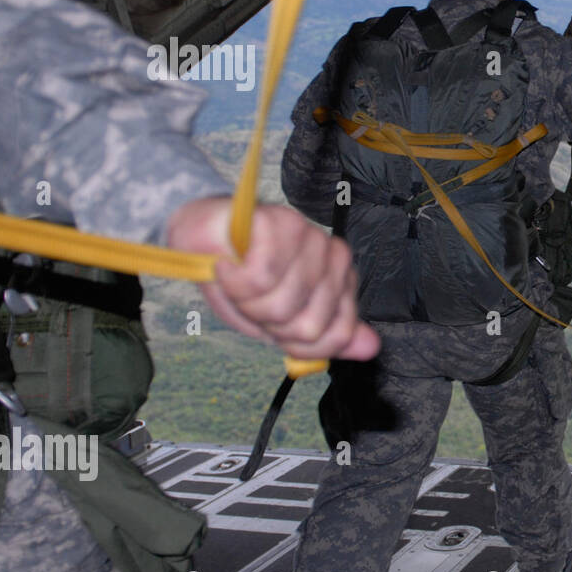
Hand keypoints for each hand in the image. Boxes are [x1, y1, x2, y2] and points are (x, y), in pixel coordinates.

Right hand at [166, 197, 379, 360]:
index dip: (296, 343)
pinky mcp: (282, 222)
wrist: (201, 235)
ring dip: (246, 302)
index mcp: (340, 280)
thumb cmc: (241, 277)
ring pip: (283, 306)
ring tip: (237, 278)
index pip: (339, 334)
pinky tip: (228, 265)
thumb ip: (325, 337)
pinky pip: (261, 280)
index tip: (272, 323)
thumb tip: (370, 349)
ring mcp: (312, 237)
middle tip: (250, 298)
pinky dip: (233, 282)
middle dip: (268, 323)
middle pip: (309, 326)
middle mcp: (334, 256)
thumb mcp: (279, 321)